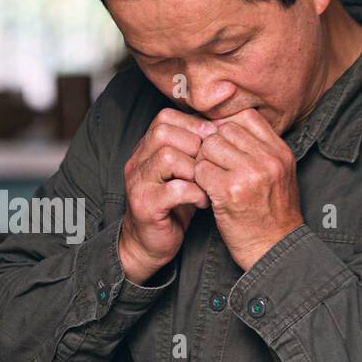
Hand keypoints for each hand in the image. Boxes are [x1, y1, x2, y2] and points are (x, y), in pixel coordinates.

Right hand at [118, 108, 214, 283]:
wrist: (150, 244)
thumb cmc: (173, 206)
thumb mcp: (185, 172)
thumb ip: (195, 150)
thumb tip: (224, 125)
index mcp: (145, 149)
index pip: (164, 118)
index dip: (193, 125)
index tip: (214, 142)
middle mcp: (137, 162)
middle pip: (163, 132)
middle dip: (195, 144)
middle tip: (212, 164)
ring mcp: (138, 183)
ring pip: (167, 156)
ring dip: (196, 169)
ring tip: (208, 184)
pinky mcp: (145, 206)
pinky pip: (174, 189)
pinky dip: (195, 193)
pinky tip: (203, 201)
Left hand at [194, 109, 303, 271]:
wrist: (275, 250)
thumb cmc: (272, 215)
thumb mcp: (279, 175)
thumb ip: (260, 150)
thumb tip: (227, 127)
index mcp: (281, 152)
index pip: (246, 117)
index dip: (227, 128)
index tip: (222, 146)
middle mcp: (268, 159)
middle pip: (224, 129)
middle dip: (213, 145)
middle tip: (214, 166)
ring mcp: (250, 174)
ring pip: (210, 146)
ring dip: (204, 161)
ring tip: (211, 179)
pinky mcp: (230, 191)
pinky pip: (201, 170)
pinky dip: (199, 179)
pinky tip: (207, 192)